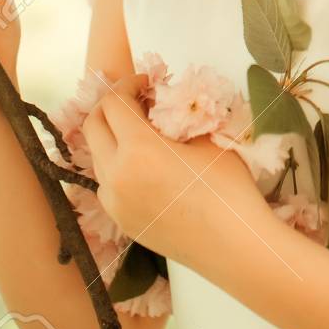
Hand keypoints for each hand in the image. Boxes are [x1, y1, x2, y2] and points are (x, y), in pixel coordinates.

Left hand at [81, 74, 275, 275]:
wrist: (234, 247)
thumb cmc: (228, 189)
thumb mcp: (207, 140)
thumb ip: (179, 119)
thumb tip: (166, 107)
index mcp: (138, 150)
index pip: (113, 103)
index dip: (128, 83)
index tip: (147, 81)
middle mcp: (116, 176)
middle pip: (93, 125)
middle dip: (112, 105)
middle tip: (139, 100)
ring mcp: (114, 203)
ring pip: (96, 155)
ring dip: (112, 135)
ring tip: (144, 131)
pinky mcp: (122, 222)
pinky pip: (106, 182)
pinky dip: (116, 163)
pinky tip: (146, 165)